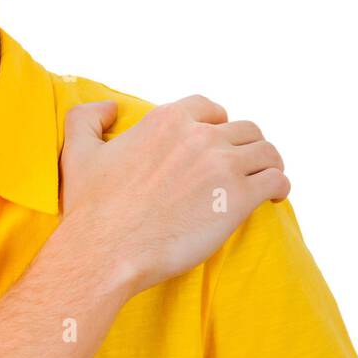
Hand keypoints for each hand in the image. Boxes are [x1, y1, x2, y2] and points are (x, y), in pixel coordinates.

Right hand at [59, 95, 289, 296]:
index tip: (218, 141)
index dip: (217, 123)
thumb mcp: (77, 152)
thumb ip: (87, 118)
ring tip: (265, 180)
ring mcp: (222, 165)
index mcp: (167, 120)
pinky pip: (276, 180)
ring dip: (268, 164)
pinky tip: (274, 197)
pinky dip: (279, 186)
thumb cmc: (90, 208)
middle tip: (243, 167)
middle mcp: (199, 135)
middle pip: (244, 129)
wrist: (104, 251)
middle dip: (246, 146)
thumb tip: (111, 107)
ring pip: (267, 152)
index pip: (210, 108)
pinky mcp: (238, 198)